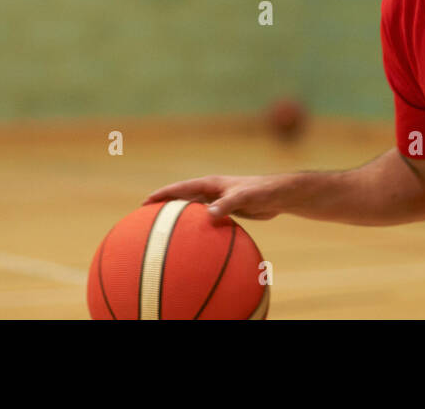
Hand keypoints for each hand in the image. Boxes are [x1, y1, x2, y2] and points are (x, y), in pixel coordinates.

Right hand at [142, 173, 290, 220]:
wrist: (279, 195)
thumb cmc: (263, 192)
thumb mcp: (244, 197)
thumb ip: (227, 204)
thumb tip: (208, 215)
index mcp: (211, 183)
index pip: (181, 188)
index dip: (163, 194)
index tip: (145, 202)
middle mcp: (212, 190)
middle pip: (182, 197)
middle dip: (164, 205)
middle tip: (145, 217)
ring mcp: (218, 200)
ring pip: (192, 208)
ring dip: (178, 216)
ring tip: (161, 229)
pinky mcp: (226, 209)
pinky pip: (204, 218)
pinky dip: (195, 225)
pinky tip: (190, 240)